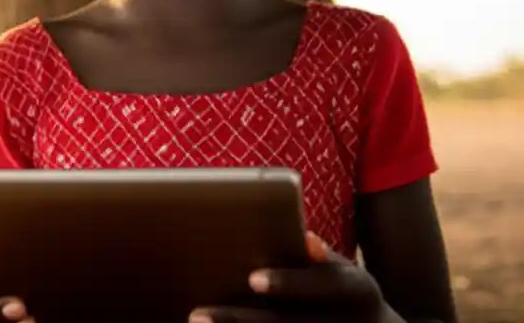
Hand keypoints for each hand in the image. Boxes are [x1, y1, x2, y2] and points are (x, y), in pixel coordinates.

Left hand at [190, 233, 397, 322]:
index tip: (253, 279)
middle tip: (198, 313)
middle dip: (241, 321)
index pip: (322, 285)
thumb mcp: (345, 273)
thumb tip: (305, 238)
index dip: (289, 282)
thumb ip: (320, 258)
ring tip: (197, 321)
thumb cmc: (345, 293)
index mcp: (356, 290)